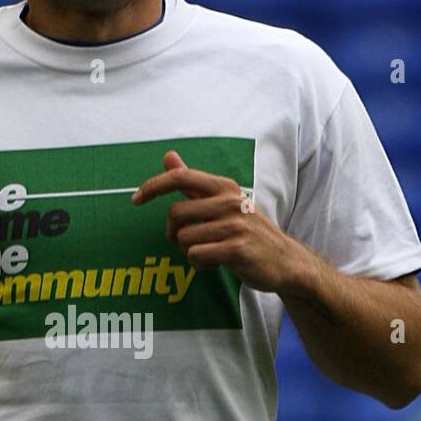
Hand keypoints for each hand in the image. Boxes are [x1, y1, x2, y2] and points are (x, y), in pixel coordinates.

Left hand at [132, 149, 309, 294]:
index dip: (153, 186)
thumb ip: (192, 182)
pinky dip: (199, 264)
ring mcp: (235, 225)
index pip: (180, 177)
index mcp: (224, 187)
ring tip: (209, 252)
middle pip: (175, 213)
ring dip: (189, 251)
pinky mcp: (237, 249)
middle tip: (188, 241)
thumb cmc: (247, 230)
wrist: (285, 260)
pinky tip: (215, 263)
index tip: (135, 199)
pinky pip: (196, 256)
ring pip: (184, 239)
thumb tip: (168, 156)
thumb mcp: (223, 201)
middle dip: (173, 233)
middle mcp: (230, 201)